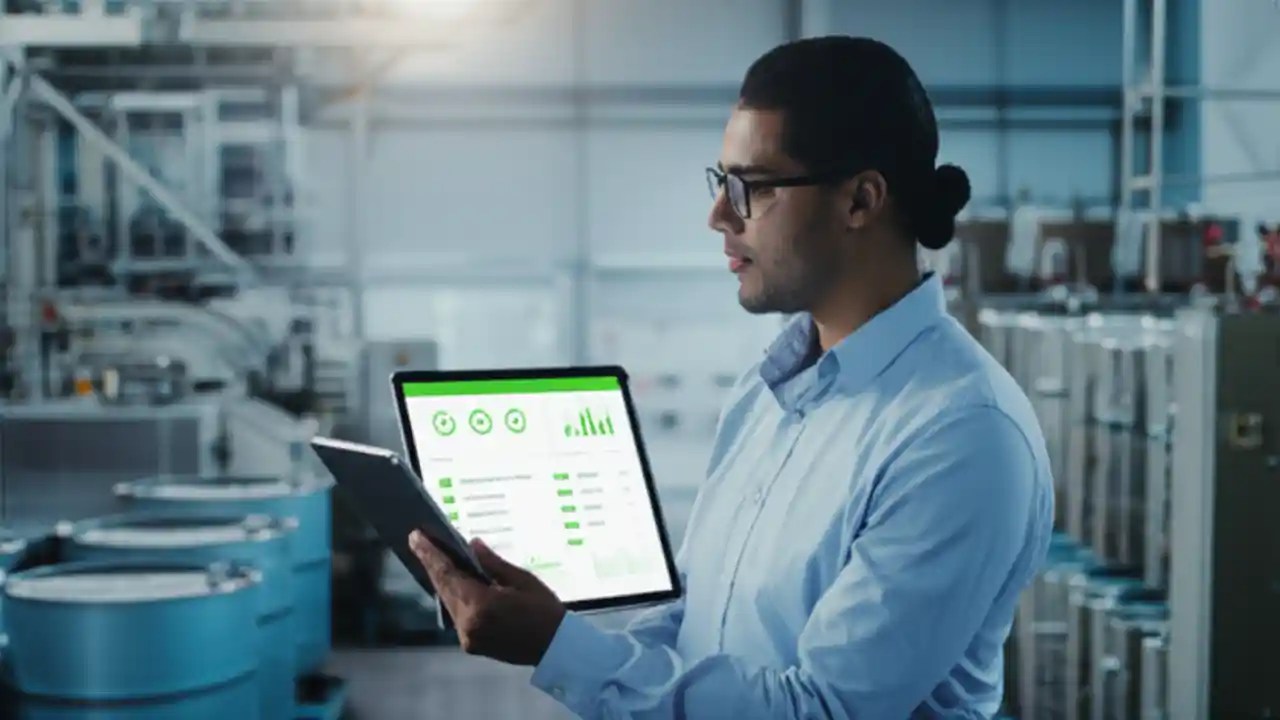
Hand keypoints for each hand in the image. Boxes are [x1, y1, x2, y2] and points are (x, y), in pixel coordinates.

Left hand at [409, 531, 566, 665]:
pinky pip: (457, 613)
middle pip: (443, 588)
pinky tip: (453, 580)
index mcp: (480, 606)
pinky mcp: (471, 644)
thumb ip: (492, 563)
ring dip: (442, 579)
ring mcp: (467, 637)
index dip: (430, 554)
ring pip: (448, 601)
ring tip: (434, 555)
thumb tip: (472, 546)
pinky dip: (454, 595)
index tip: (416, 537)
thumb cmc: (544, 610)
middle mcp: (467, 624)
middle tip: (419, 540)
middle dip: (431, 564)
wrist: (555, 647)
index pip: (447, 575)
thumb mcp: (522, 580)